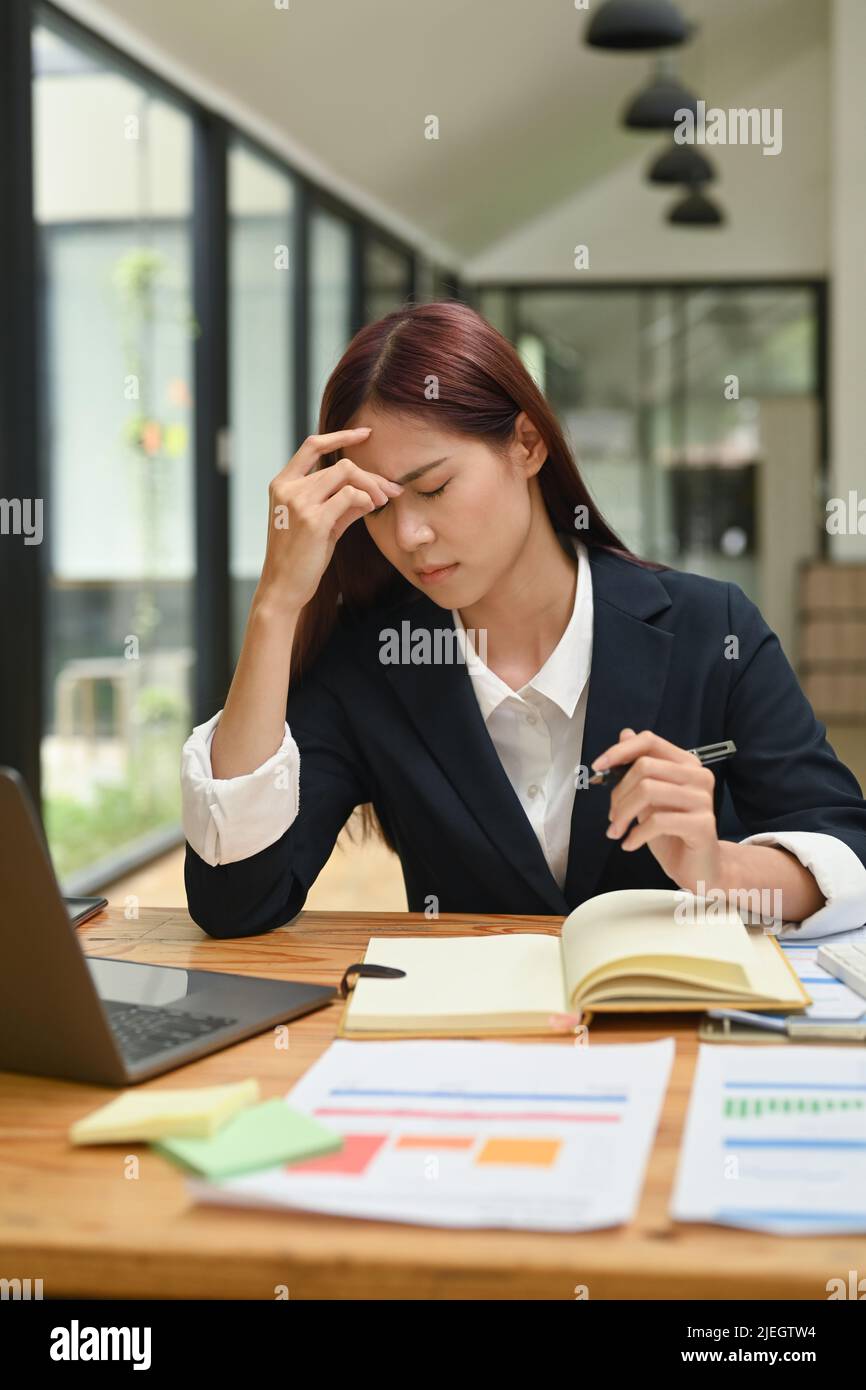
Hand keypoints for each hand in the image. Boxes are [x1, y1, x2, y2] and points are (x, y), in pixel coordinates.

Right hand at [258, 427, 403, 611]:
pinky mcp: (313, 520)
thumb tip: (371, 491)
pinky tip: (372, 509)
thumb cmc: (300, 556)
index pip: (312, 445)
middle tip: (390, 491)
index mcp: (282, 484)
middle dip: (371, 476)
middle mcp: (288, 488)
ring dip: (372, 487)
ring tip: (382, 502)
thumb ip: (339, 503)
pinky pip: (350, 496)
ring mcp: (299, 503)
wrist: (283, 586)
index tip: (365, 434)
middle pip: (340, 465)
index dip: (341, 436)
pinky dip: (366, 500)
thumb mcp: (318, 523)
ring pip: (346, 475)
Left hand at [594, 728, 720, 891]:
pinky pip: (658, 821)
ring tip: (617, 831)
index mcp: (686, 765)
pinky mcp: (702, 824)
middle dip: (618, 793)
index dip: (620, 751)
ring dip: (623, 814)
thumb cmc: (672, 832)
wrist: (699, 867)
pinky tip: (630, 844)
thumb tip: (625, 734)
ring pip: (648, 791)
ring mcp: (703, 799)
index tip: (598, 766)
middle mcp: (698, 776)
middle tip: (613, 816)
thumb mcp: (650, 798)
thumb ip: (640, 767)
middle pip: (644, 767)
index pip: (650, 741)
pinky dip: (636, 834)